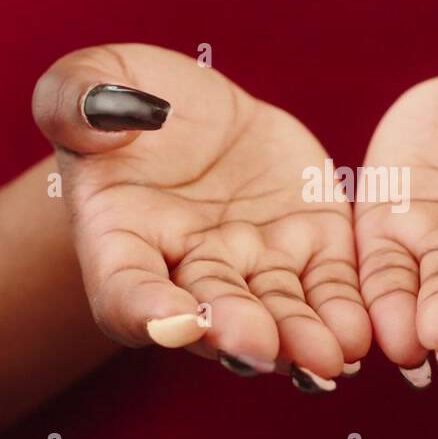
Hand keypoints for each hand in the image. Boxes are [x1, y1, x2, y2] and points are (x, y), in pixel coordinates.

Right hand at [32, 44, 369, 390]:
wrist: (194, 112)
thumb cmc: (124, 101)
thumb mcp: (90, 80)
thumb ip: (76, 99)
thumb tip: (94, 116)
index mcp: (121, 238)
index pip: (125, 287)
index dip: (145, 310)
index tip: (172, 321)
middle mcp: (188, 267)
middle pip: (212, 311)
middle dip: (236, 332)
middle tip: (261, 347)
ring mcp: (253, 261)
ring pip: (277, 310)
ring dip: (300, 338)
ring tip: (328, 358)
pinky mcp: (309, 244)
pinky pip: (330, 283)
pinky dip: (344, 308)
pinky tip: (361, 331)